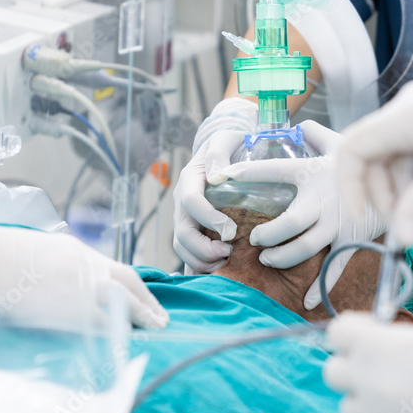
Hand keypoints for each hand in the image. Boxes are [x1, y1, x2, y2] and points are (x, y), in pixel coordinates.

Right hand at [0, 222, 168, 328]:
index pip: (114, 268)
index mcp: (75, 252)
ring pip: (122, 307)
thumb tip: (48, 280)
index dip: (131, 286)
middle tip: (160, 319)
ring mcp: (83, 291)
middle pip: (128, 284)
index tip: (140, 297)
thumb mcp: (31, 251)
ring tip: (154, 330)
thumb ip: (50, 266)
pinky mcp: (74, 313)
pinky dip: (118, 337)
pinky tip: (125, 346)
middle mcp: (87, 268)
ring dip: (140, 319)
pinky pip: (105, 328)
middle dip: (147, 303)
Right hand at [173, 98, 257, 272]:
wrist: (225, 152)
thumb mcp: (226, 138)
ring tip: (227, 262)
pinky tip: (217, 274)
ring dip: (202, 262)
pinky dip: (199, 268)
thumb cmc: (230, 145)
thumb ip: (219, 152)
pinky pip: (189, 255)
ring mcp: (185, 219)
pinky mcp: (192, 230)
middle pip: (181, 235)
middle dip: (203, 250)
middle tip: (229, 254)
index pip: (191, 204)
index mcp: (190, 181)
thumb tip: (216, 176)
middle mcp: (182, 203)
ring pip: (182, 249)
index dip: (209, 220)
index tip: (231, 231)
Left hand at [210, 121, 386, 309]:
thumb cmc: (367, 164)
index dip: (247, 171)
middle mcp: (323, 201)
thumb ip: (317, 135)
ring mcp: (338, 224)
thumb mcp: (342, 145)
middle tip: (254, 240)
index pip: (274, 170)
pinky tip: (307, 301)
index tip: (222, 176)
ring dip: (282, 258)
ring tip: (268, 258)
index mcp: (313, 173)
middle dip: (267, 235)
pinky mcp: (352, 241)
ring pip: (304, 248)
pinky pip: (334, 268)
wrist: (406, 180)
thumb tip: (300, 121)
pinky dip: (321, 288)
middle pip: (288, 224)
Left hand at [324, 312, 412, 412]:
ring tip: (404, 406)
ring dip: (367, 407)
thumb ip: (398, 344)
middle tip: (385, 372)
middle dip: (355, 370)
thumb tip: (386, 348)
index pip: (335, 333)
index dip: (355, 334)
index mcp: (374, 345)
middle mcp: (366, 381)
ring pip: (348, 411)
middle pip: (333, 373)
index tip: (375, 335)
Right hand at [338, 55, 412, 247]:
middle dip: (387, 195)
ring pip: (398, 157)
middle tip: (409, 223)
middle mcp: (405, 110)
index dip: (349, 185)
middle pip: (375, 157)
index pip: (351, 149)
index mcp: (401, 118)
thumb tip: (403, 240)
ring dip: (409, 190)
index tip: (363, 215)